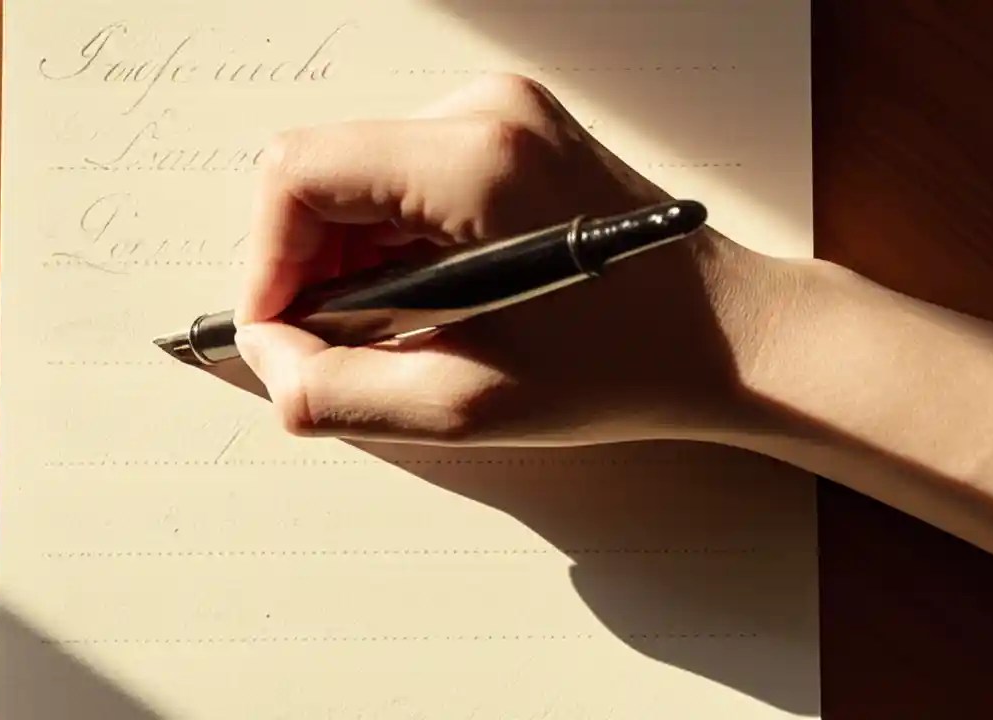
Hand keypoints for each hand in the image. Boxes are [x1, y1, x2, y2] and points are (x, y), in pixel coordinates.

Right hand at [233, 74, 793, 445]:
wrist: (727, 336)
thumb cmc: (625, 365)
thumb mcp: (468, 404)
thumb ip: (341, 393)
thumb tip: (269, 361)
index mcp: (475, 163)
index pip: (300, 174)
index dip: (265, 260)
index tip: (276, 330)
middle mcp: (485, 114)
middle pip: (325, 171)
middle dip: (305, 266)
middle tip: (328, 345)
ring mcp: (502, 115)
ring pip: (359, 174)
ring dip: (346, 258)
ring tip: (386, 331)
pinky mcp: (510, 133)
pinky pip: (404, 176)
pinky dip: (388, 242)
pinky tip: (421, 299)